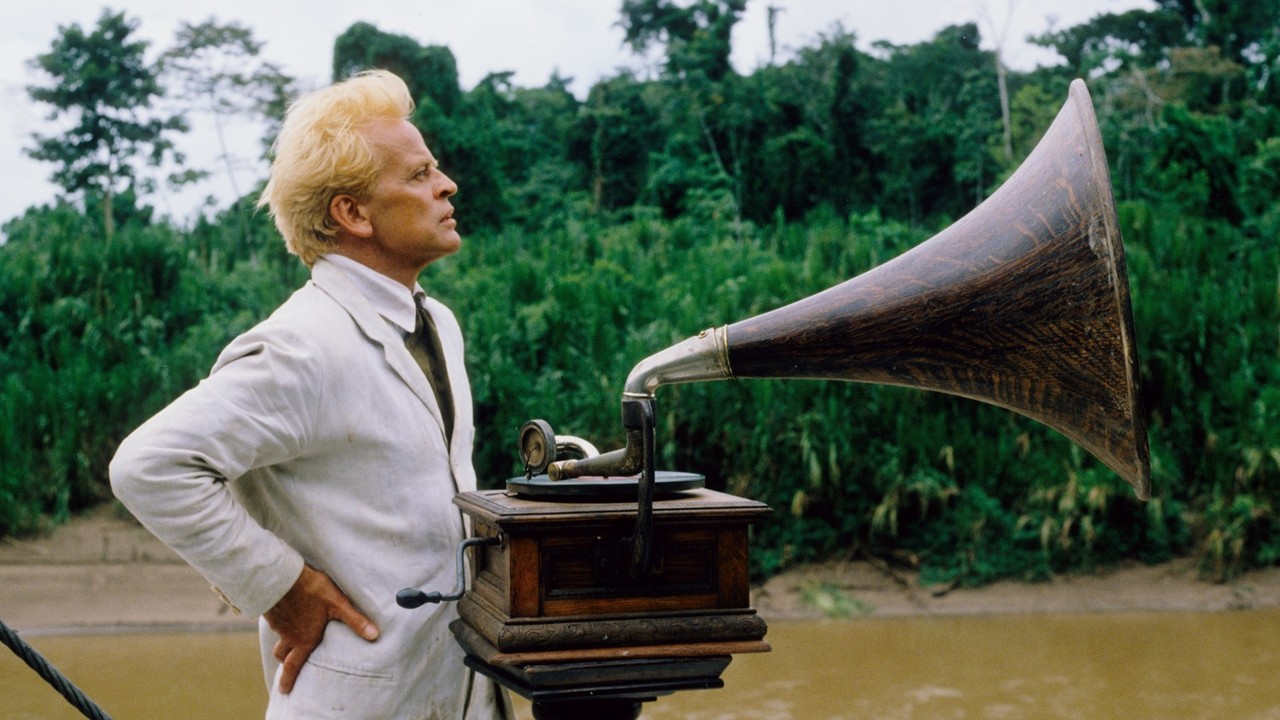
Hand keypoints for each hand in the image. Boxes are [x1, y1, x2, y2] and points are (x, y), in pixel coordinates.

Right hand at [262, 564, 379, 693]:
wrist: (282, 576)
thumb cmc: (311, 590)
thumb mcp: (338, 604)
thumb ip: (355, 620)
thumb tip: (374, 635)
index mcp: (304, 639)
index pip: (294, 666)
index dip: (288, 680)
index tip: (284, 691)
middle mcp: (289, 636)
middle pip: (283, 657)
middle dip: (285, 666)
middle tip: (287, 673)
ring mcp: (279, 624)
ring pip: (279, 642)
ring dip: (283, 648)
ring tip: (289, 648)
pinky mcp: (272, 612)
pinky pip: (275, 626)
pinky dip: (281, 628)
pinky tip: (288, 620)